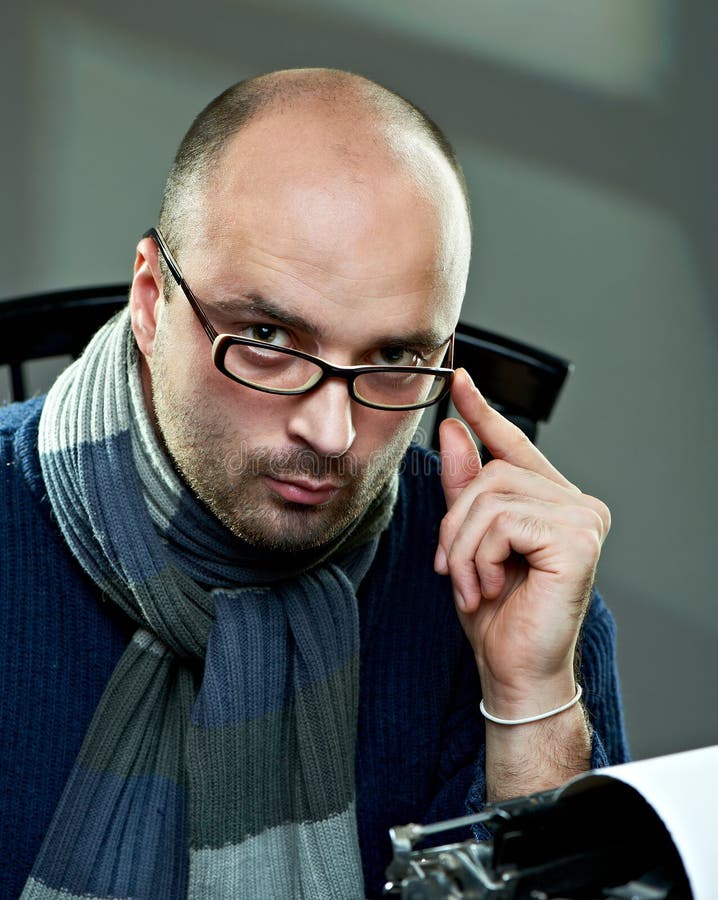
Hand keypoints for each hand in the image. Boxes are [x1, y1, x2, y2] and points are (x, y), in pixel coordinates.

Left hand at [435, 369, 610, 718]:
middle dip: (455, 525)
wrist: (512, 670)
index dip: (482, 413)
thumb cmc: (496, 613)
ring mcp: (583, 518)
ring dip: (464, 547)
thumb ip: (464, 488)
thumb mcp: (468, 542)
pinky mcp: (577, 538)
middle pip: (490, 474)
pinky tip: (493, 586)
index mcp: (552, 502)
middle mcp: (576, 503)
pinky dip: (480, 556)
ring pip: (490, 498)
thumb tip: (452, 431)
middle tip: (454, 569)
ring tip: (474, 583)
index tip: (458, 381)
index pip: (513, 445)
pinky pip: (502, 522)